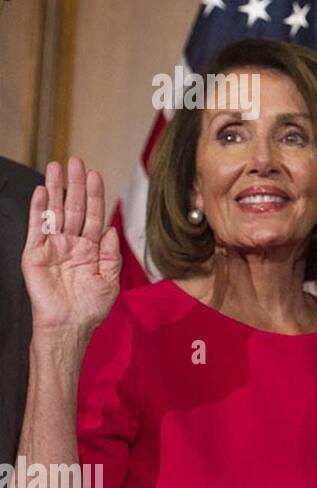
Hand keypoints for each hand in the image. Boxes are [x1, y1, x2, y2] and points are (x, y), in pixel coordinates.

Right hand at [22, 159, 119, 334]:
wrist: (70, 325)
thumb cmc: (91, 307)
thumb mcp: (110, 279)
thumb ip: (111, 254)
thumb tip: (111, 229)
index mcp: (91, 248)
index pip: (94, 215)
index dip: (95, 195)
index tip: (95, 175)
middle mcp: (71, 244)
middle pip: (74, 207)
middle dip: (75, 184)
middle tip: (76, 161)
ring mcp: (52, 247)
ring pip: (54, 212)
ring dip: (54, 189)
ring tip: (54, 167)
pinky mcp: (34, 254)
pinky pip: (36, 228)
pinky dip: (37, 210)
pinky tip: (39, 192)